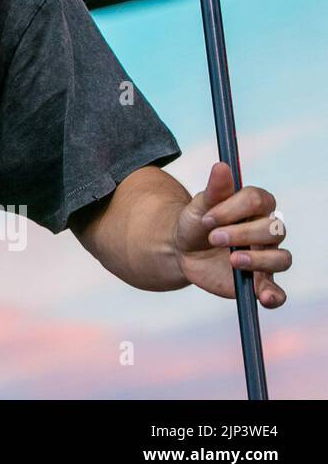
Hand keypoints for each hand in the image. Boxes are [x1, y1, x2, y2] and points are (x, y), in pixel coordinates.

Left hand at [172, 161, 289, 307]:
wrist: (181, 251)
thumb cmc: (194, 223)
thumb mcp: (198, 207)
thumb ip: (214, 190)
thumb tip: (222, 165)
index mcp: (254, 206)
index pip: (259, 200)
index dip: (234, 208)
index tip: (208, 218)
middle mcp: (266, 231)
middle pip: (272, 229)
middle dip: (241, 233)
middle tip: (212, 237)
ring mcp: (266, 257)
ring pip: (282, 257)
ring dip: (259, 260)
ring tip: (232, 260)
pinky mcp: (260, 281)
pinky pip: (278, 291)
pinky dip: (275, 295)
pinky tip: (263, 297)